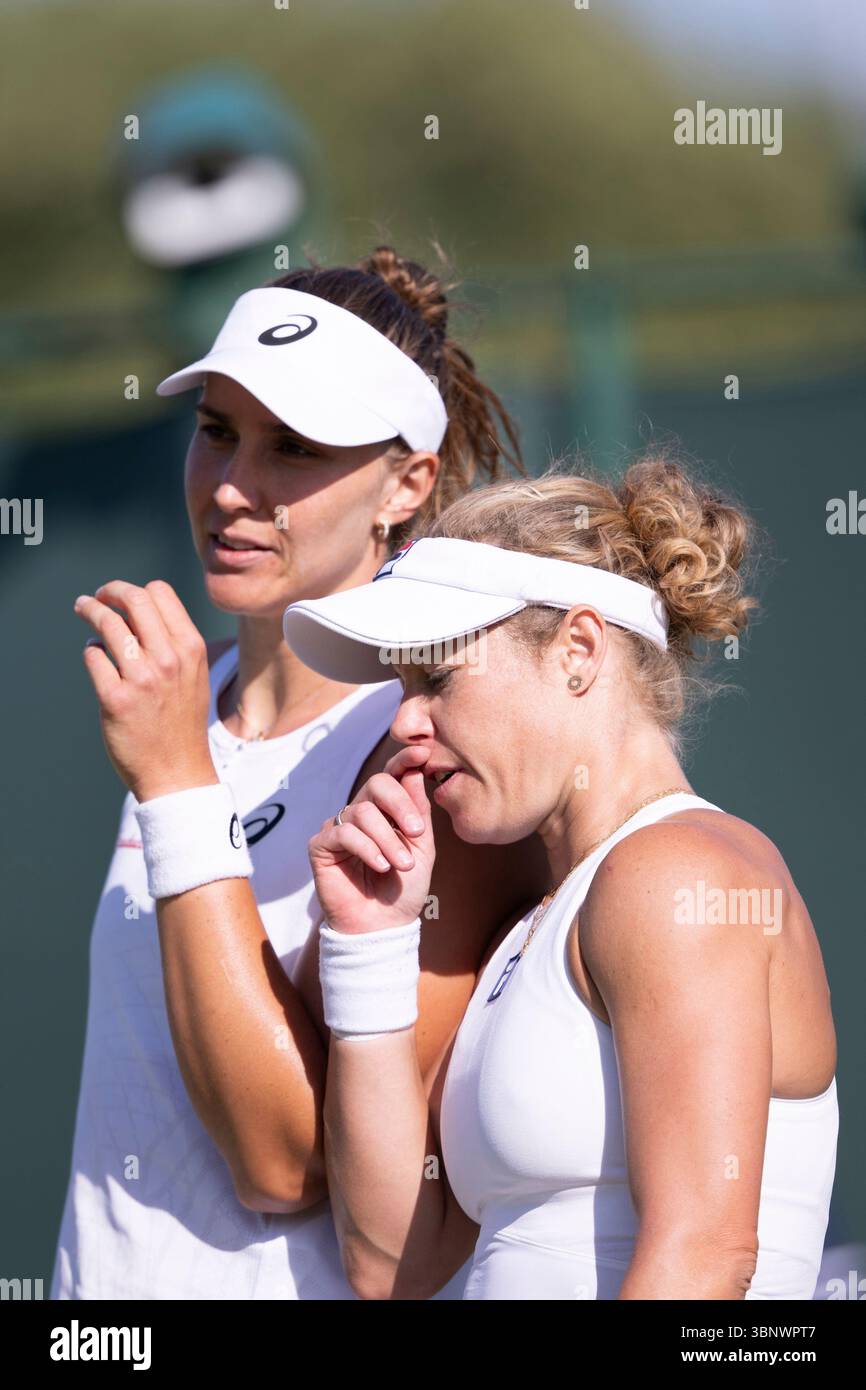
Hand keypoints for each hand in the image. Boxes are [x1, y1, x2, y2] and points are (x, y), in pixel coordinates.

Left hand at [73, 579, 217, 802]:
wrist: (178, 771)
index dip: (136, 590)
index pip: (160, 593)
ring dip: (90, 611)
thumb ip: (172, 643)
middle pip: (133, 599)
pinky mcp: (115, 699)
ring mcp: (142, 678)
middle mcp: (168, 659)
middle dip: (109, 591)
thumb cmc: (182, 723)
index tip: (121, 598)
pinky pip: (93, 656)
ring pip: (108, 623)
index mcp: (191, 648)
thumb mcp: (192, 676)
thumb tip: (135, 612)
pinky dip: (91, 651)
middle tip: (96, 597)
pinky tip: (96, 658)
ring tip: (82, 610)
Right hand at [308, 745, 434, 934]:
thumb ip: (418, 812)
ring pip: (362, 812)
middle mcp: (361, 814)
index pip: (392, 776)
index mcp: (387, 811)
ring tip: (400, 865)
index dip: (404, 760)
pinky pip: (343, 832)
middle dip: (400, 805)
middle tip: (416, 832)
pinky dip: (367, 848)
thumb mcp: (421, 849)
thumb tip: (415, 770)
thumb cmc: (403, 889)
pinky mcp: (321, 846)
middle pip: (377, 784)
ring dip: (387, 839)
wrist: (383, 927)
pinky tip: (380, 866)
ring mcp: (339, 828)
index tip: (422, 752)